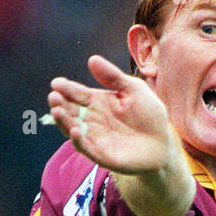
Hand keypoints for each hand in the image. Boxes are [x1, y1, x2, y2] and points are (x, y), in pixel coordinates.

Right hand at [47, 55, 174, 173]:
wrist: (162, 143)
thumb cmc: (149, 114)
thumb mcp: (133, 89)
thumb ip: (113, 77)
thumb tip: (91, 59)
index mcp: (98, 102)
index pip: (78, 94)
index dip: (67, 89)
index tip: (56, 83)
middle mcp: (93, 120)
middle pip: (71, 111)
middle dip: (60, 104)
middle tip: (53, 96)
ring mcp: (96, 138)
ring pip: (73, 130)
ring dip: (64, 121)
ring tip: (56, 111)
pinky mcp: (102, 156)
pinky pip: (87, 149)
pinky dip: (79, 141)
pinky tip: (75, 131)